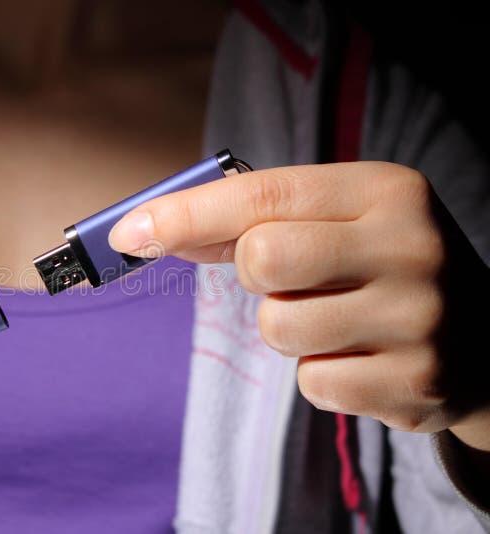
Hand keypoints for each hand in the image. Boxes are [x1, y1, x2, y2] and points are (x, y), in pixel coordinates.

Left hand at [109, 161, 489, 449]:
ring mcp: (420, 318)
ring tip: (339, 320)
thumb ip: (251, 222)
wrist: (482, 337)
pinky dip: (321, 374)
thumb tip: (151, 230)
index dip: (185, 214)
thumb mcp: (336, 223)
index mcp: (385, 190)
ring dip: (290, 331)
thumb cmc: (381, 267)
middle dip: (257, 276)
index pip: (263, 195)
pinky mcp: (416, 383)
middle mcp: (410, 246)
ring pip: (279, 329)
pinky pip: (313, 383)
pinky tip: (363, 359)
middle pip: (264, 259)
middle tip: (293, 278)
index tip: (128, 234)